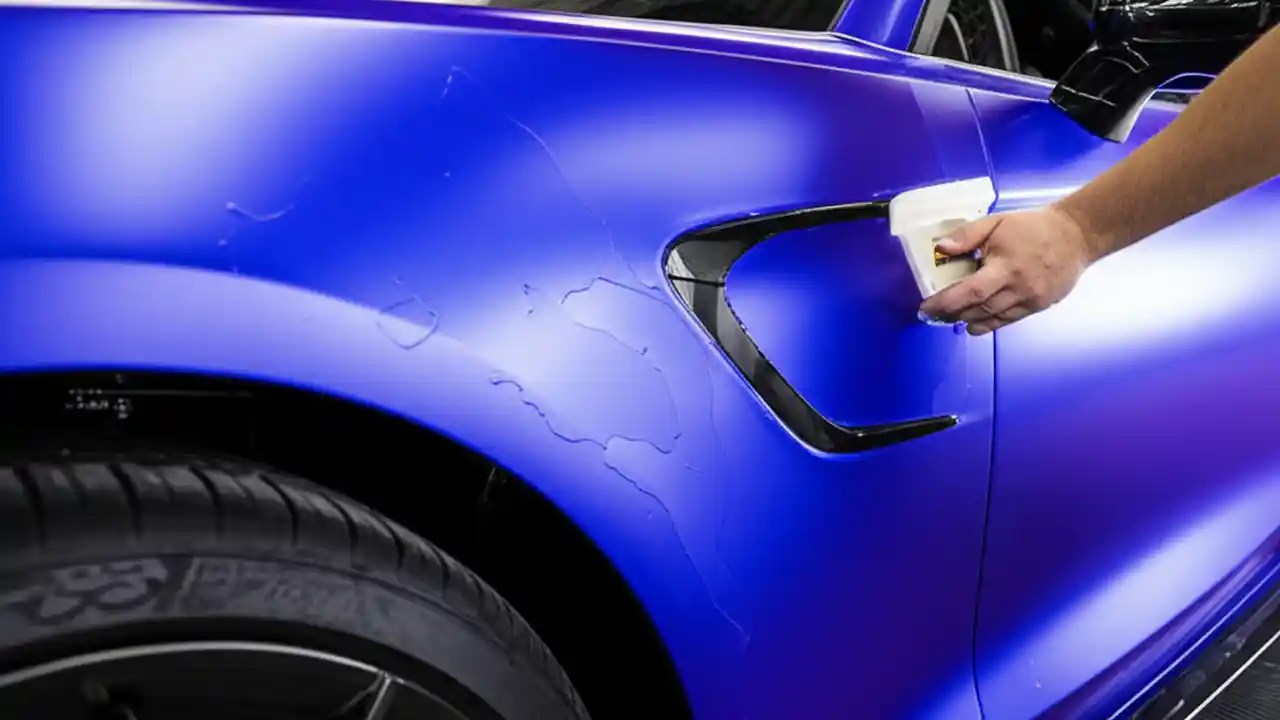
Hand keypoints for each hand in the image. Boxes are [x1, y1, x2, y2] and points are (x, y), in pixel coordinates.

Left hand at [919, 205, 1094, 335]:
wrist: (1076, 236)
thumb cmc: (1032, 228)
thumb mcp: (997, 222)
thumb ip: (967, 236)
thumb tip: (941, 248)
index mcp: (1006, 266)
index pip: (971, 291)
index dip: (946, 303)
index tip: (926, 308)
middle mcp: (1019, 287)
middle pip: (979, 309)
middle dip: (952, 314)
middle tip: (932, 314)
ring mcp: (1030, 299)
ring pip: (992, 318)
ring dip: (968, 320)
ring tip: (949, 317)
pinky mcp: (1039, 306)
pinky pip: (1008, 320)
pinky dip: (988, 323)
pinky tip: (973, 323)